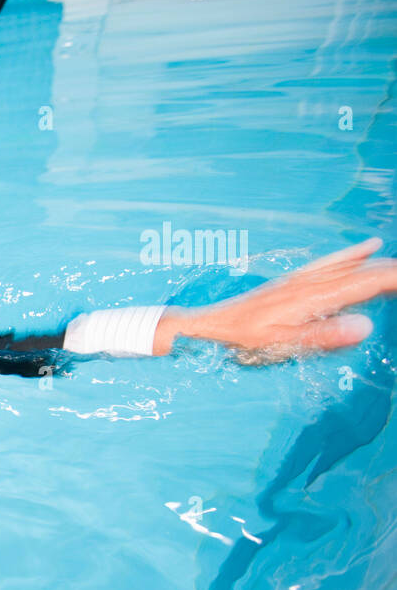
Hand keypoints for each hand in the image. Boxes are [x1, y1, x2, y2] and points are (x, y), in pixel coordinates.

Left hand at [153, 238, 395, 362]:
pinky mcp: (294, 280)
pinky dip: (353, 254)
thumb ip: (325, 336)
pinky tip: (367, 247)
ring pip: (351, 265)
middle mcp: (311, 282)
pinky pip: (331, 262)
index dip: (394, 280)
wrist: (211, 324)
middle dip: (392, 272)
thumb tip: (366, 326)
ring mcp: (303, 279)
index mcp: (313, 297)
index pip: (365, 283)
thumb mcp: (284, 343)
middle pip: (363, 271)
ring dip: (380, 263)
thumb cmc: (244, 338)